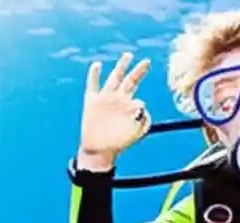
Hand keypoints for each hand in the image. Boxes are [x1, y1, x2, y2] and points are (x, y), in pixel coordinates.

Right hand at [76, 52, 152, 170]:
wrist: (99, 150)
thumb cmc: (118, 144)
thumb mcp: (137, 133)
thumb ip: (144, 121)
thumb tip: (142, 106)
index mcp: (129, 107)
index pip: (139, 101)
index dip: (138, 108)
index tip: (135, 116)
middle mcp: (119, 100)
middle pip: (130, 81)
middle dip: (139, 71)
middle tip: (147, 62)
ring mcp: (106, 98)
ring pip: (114, 78)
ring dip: (121, 66)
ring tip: (128, 55)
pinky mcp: (92, 101)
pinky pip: (93, 84)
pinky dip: (94, 74)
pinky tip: (97, 64)